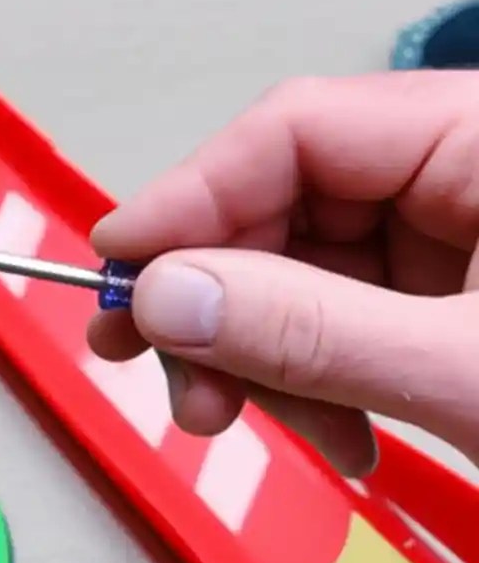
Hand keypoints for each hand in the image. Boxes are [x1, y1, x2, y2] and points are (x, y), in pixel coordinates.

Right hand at [88, 72, 478, 475]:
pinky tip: (333, 433)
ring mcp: (452, 238)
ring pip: (296, 273)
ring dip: (259, 360)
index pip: (297, 129)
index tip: (119, 262)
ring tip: (246, 420)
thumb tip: (168, 296)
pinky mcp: (444, 299)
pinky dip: (311, 380)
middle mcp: (458, 174)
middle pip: (283, 206)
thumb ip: (311, 330)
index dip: (192, 195)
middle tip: (162, 365)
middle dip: (220, 304)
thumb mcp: (463, 371)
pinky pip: (336, 320)